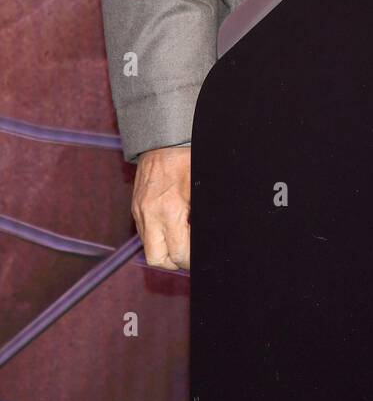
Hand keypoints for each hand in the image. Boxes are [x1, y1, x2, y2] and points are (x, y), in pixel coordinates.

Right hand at [132, 145, 190, 270]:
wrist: (163, 139)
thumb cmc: (187, 159)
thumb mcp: (201, 187)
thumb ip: (201, 217)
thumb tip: (208, 237)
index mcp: (170, 209)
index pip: (178, 254)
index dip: (191, 260)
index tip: (201, 255)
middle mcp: (150, 214)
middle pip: (158, 260)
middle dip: (176, 261)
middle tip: (191, 252)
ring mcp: (139, 212)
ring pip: (149, 249)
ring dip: (166, 250)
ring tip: (183, 239)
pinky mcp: (135, 208)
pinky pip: (145, 234)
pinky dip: (158, 237)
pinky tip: (172, 227)